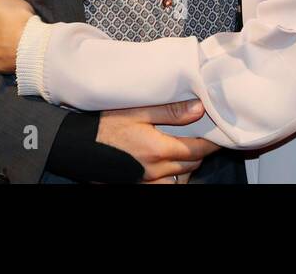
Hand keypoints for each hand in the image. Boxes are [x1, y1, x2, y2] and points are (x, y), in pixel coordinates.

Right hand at [98, 100, 217, 182]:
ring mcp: (146, 181)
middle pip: (191, 165)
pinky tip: (169, 165)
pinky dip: (172, 177)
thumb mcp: (137, 111)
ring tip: (187, 150)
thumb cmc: (104, 125)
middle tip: (203, 136)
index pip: (196, 149)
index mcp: (158, 150)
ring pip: (180, 178)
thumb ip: (170, 111)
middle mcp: (155, 170)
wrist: (76, 145)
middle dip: (200, 152)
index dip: (211, 142)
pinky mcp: (137, 185)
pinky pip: (165, 186)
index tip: (219, 133)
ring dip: (187, 165)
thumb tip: (198, 109)